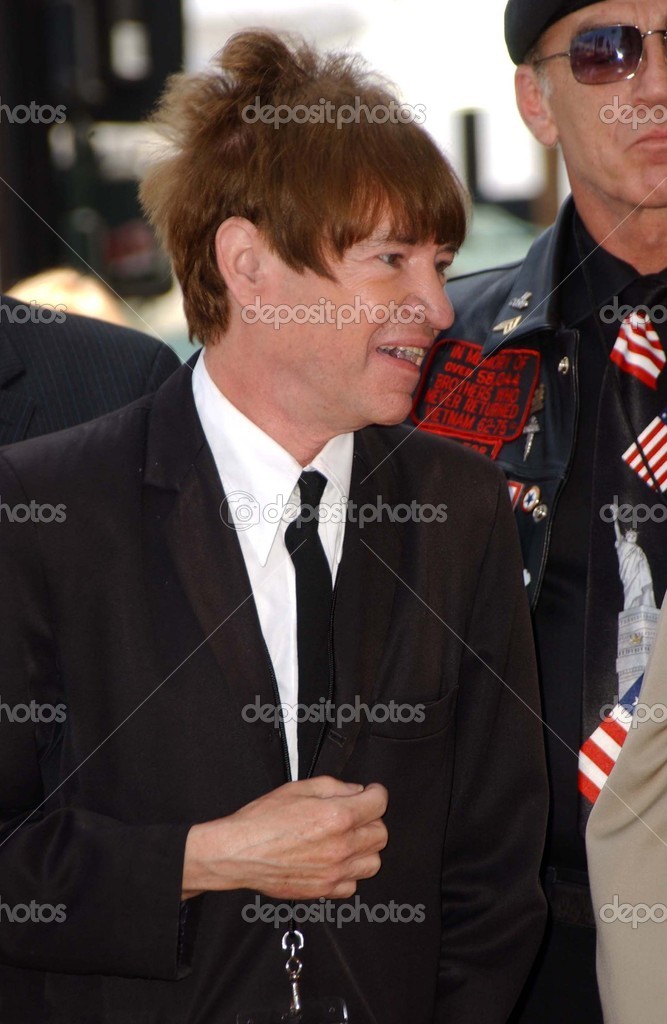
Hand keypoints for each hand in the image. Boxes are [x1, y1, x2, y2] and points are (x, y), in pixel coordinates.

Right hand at [182, 776, 387, 899]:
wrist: (238, 852)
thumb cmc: (261, 821)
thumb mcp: (298, 788)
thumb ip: (334, 786)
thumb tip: (355, 791)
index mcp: (337, 816)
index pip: (379, 803)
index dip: (376, 794)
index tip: (372, 793)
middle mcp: (341, 846)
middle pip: (380, 834)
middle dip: (371, 820)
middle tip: (355, 815)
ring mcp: (334, 872)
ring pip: (373, 862)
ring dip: (364, 848)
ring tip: (347, 839)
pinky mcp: (323, 891)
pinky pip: (352, 885)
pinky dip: (349, 873)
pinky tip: (334, 861)